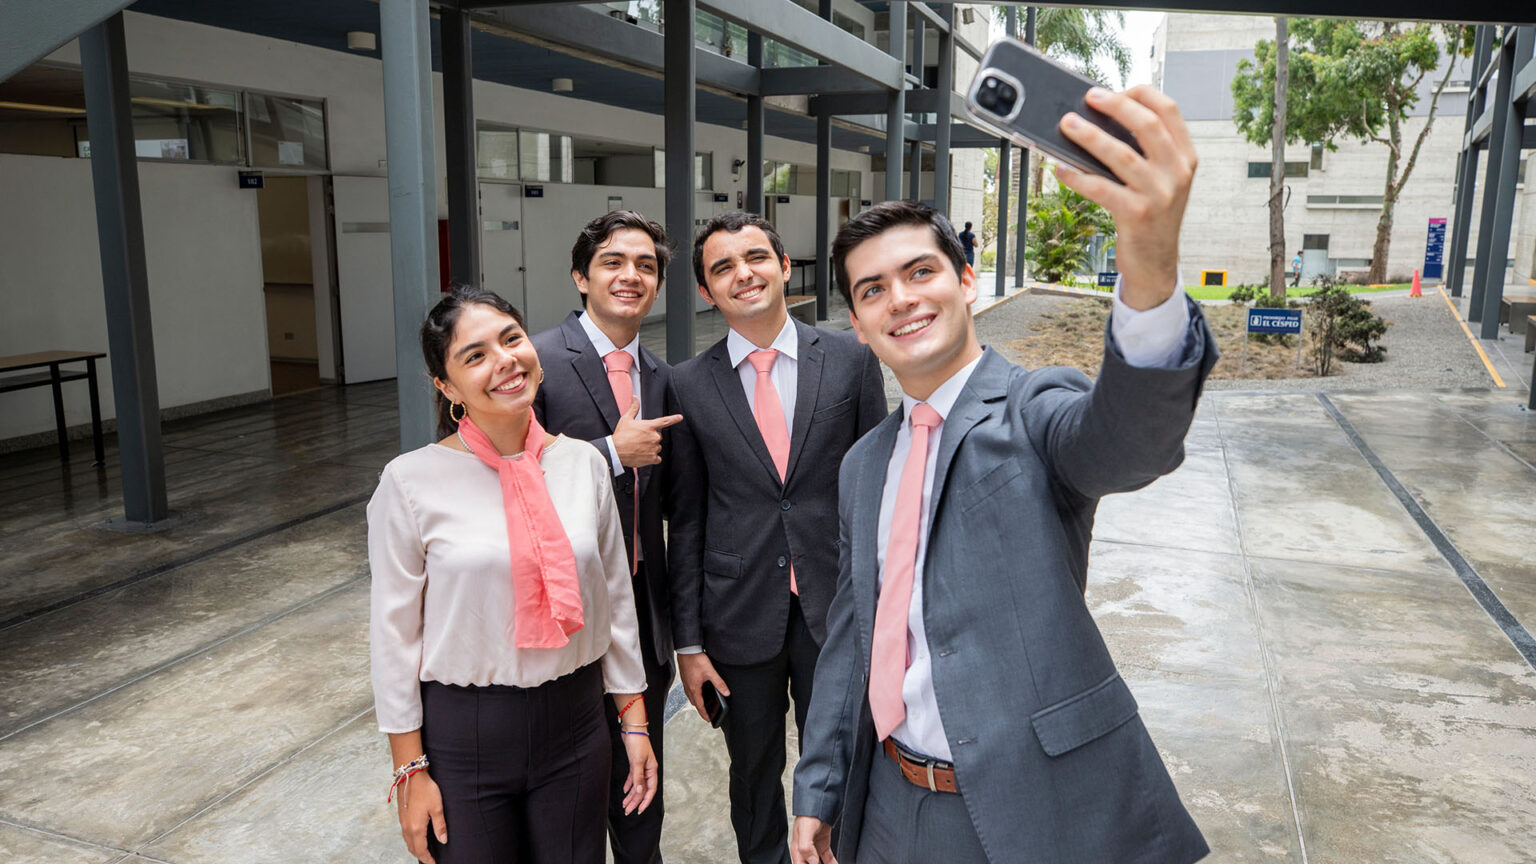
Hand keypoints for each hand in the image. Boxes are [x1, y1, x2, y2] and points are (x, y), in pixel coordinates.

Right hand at [395, 770, 446, 863]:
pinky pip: (405, 835)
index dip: (427, 859)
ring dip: (415, 849)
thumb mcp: (437, 807)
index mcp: (416, 828)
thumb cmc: (425, 789)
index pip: (421, 850)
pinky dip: (411, 841)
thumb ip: (440, 826)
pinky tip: (418, 838)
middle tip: (430, 860)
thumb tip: (443, 841)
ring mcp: (402, 822)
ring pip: (407, 842)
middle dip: (421, 856)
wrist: (410, 776)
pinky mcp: (401, 816)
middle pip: (412, 848)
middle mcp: (407, 828)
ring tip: (425, 852)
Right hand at [612, 400, 684, 467]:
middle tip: (639, 440)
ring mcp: (654, 448)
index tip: (680, 417)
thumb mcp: (626, 419)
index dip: (674, 419)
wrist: (616, 451)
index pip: (665, 421)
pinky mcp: (652, 458)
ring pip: (657, 447)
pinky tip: (642, 456)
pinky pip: (656, 458)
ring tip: (638, 448)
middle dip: (651, 438)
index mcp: (650, 426)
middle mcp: (654, 437)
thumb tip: (635, 398)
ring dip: (650, 448)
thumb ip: (634, 408)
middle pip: (658, 437)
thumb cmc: (621, 435)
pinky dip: (651, 458)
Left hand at [620, 730, 659, 813]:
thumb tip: (639, 792)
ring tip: (625, 804)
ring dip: (631, 795)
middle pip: (642, 789)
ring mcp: (641, 767)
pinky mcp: (634, 763)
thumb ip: (638, 778)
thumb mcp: (637, 761)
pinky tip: (625, 790)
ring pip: (637, 785)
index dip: (645, 801)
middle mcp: (648, 770)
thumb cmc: (638, 742)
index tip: (639, 810)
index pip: (650, 790)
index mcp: (652, 770)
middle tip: (628, 810)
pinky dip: (629, 785)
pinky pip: (632, 778)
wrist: (632, 729)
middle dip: (635, 801)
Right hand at [676, 652, 729, 722]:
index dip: (704, 713)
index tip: (708, 719)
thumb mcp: (710, 672)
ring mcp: (685, 682)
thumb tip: (726, 692)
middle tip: (706, 713)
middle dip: (700, 709)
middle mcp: (688, 687)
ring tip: (703, 703)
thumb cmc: (695, 659)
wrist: (687, 649)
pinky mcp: (685, 677)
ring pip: (691, 696)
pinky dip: (694, 694)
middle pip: (694, 702)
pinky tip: (698, 690)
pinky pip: (689, 690)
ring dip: (697, 701)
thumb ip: (719, 683)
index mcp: (694, 688)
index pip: (699, 706)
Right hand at [792, 816, 836, 863]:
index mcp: (798, 849)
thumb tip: (812, 861)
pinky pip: (828, 859)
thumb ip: (806, 847)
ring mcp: (815, 848)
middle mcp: (806, 851)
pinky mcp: (824, 845)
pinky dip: (833, 863)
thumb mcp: (805, 831)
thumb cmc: (807, 815)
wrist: (818, 805)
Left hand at [1053, 85, 1197, 310]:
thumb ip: (1143, 152)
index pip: (1169, 111)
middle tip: (1089, 97)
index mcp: (1185, 157)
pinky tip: (1061, 168)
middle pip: (1147, 125)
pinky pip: (1102, 188)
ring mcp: (1159, 195)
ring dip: (1090, 136)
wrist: (1155, 262)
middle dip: (1115, 105)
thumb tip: (1100, 120)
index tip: (1115, 90)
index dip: (1141, 94)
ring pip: (1122, 155)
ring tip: (1068, 124)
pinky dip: (1078, 176)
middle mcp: (1177, 173)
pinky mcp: (1137, 215)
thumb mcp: (1160, 180)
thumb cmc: (1150, 215)